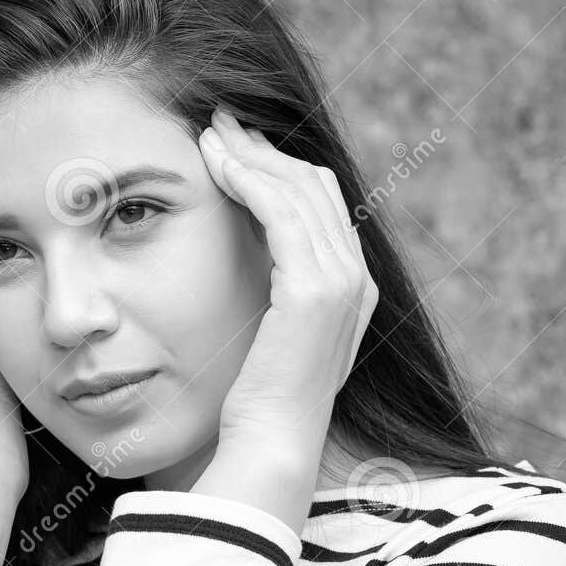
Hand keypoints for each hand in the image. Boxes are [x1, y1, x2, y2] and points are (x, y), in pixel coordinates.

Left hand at [198, 107, 377, 463]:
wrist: (269, 444)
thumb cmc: (256, 400)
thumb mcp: (269, 335)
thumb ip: (271, 295)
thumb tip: (242, 261)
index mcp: (351, 288)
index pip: (321, 205)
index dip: (278, 167)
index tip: (234, 144)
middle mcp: (356, 279)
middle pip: (314, 187)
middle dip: (265, 149)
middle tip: (219, 122)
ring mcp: (342, 283)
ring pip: (298, 192)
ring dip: (251, 155)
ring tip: (209, 132)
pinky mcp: (314, 291)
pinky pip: (282, 215)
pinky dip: (249, 180)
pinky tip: (216, 164)